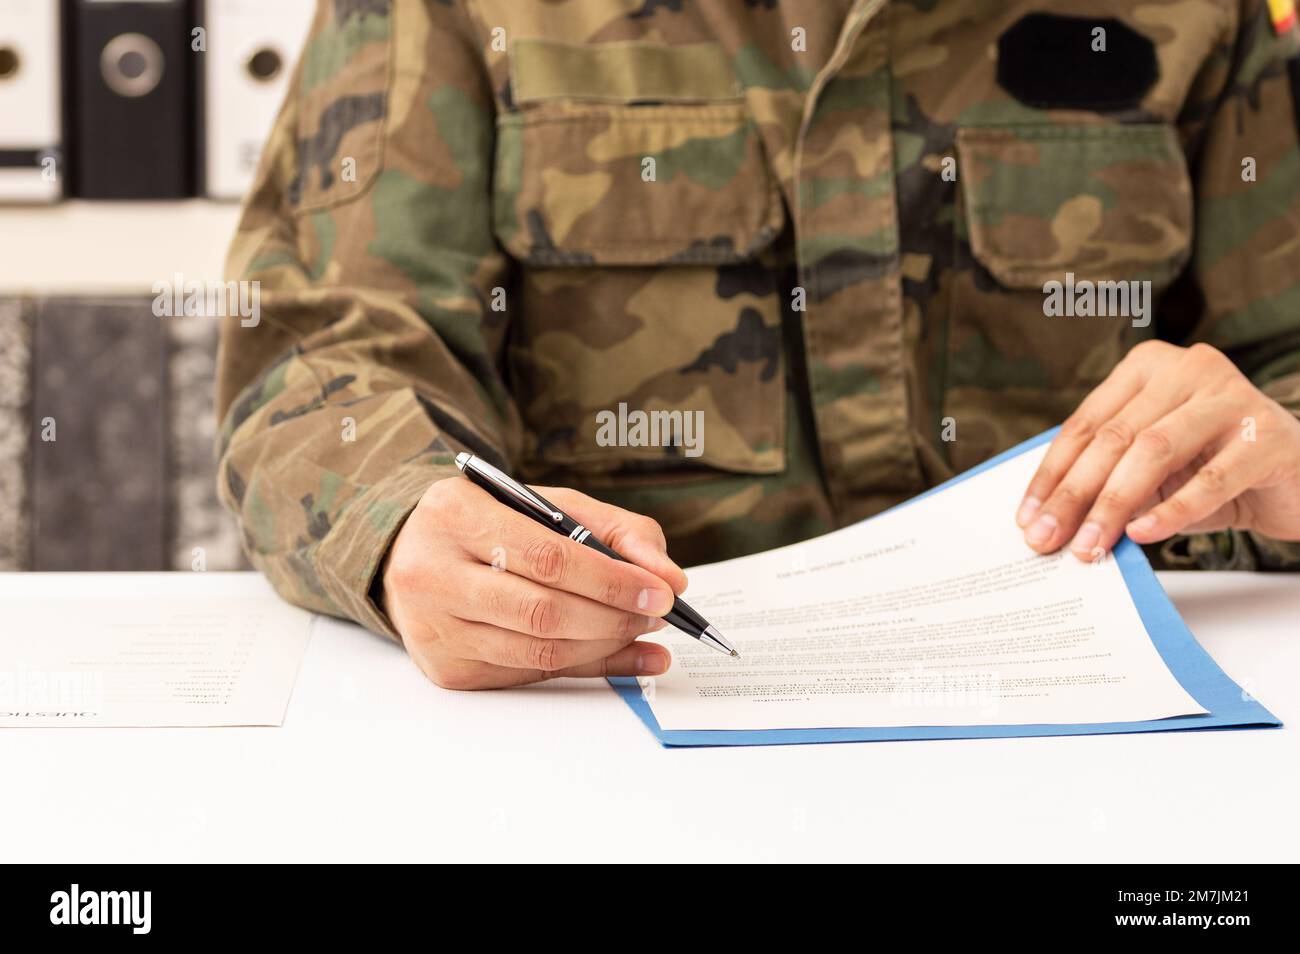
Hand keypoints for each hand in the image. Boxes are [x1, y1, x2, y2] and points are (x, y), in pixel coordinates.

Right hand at [382, 477, 687, 689]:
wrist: (411, 554)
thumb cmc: (489, 524)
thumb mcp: (546, 505)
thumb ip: (615, 529)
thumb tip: (667, 575)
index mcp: (456, 516)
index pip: (548, 558)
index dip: (612, 580)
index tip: (661, 591)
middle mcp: (433, 574)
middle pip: (543, 612)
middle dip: (614, 617)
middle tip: (656, 614)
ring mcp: (434, 629)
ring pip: (538, 652)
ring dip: (604, 647)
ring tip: (641, 631)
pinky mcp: (447, 669)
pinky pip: (529, 674)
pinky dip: (584, 668)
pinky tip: (620, 657)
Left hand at [1016, 341, 1299, 560]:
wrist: (1298, 481)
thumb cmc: (1215, 469)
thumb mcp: (1154, 470)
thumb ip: (1110, 478)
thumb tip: (1053, 519)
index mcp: (1149, 369)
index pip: (1087, 424)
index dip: (1052, 474)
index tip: (1027, 518)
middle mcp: (1189, 369)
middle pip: (1114, 437)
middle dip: (1074, 495)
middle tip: (1047, 540)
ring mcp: (1232, 396)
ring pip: (1154, 451)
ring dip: (1114, 504)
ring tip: (1089, 546)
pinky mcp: (1269, 435)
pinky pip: (1211, 478)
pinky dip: (1172, 510)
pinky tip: (1142, 535)